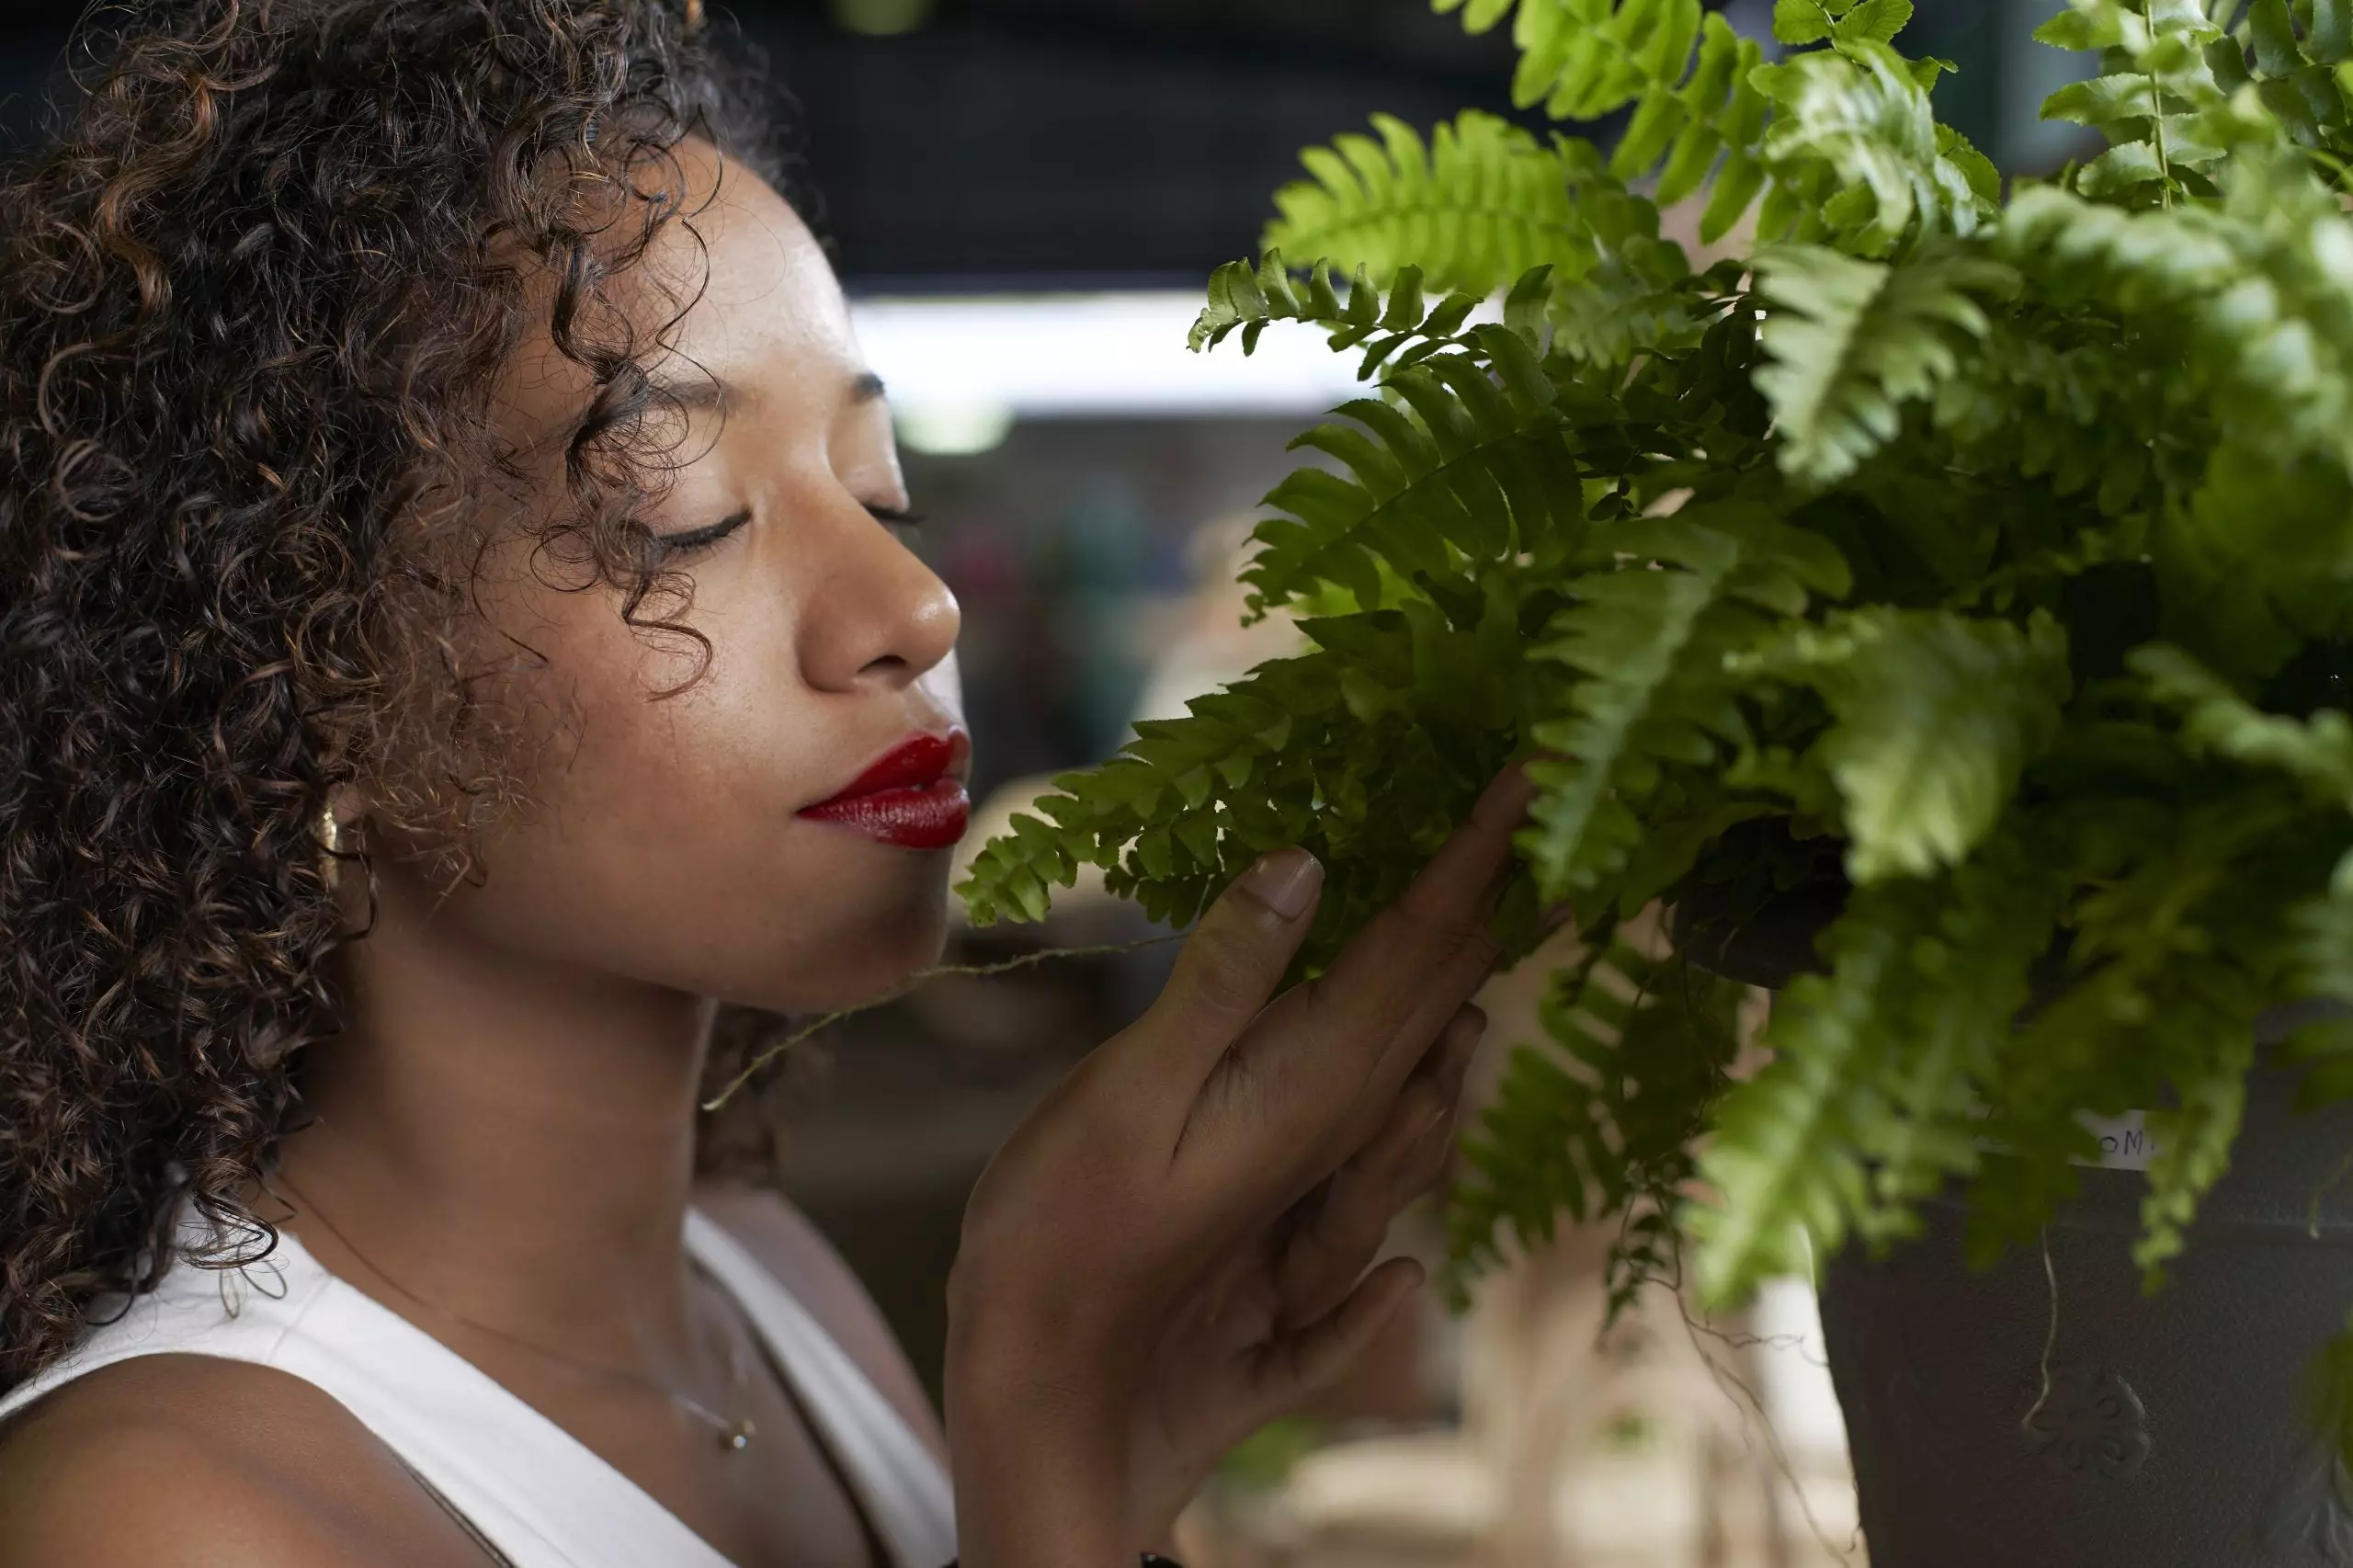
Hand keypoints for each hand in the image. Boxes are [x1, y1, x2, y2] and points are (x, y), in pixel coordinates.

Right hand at [944, 765, 1534, 1566]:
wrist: (1057, 1404)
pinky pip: (1393, 1125)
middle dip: (1497, 893)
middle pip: (1445, 988)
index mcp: (1317, 1081)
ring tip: (1502, 909)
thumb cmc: (1068, 1244)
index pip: (1423, 940)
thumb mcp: (1129, 1098)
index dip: (1480, 849)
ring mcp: (1326, 1170)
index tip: (1535, 765)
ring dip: (1470, 972)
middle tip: (1541, 807)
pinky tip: (1440, 1064)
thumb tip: (1306, 862)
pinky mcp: (1294, 1204)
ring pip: (1428, 1055)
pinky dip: (1429, 1064)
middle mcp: (1344, 1121)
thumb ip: (1223, 980)